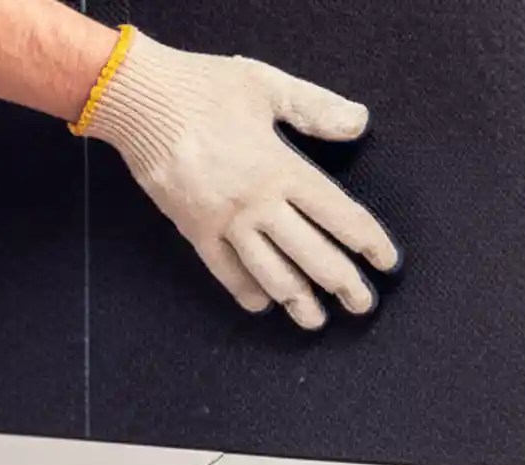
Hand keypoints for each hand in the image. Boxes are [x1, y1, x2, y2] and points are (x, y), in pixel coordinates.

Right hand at [79, 28, 401, 329]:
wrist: (137, 99)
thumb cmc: (203, 87)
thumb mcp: (267, 85)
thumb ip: (316, 108)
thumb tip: (359, 123)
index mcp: (282, 169)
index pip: (339, 216)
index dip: (368, 242)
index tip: (386, 263)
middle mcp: (258, 204)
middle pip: (312, 256)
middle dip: (343, 285)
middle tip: (362, 304)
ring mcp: (225, 222)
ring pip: (270, 274)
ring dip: (298, 301)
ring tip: (317, 320)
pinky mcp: (194, 230)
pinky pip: (224, 272)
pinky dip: (246, 291)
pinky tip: (262, 304)